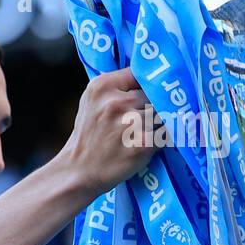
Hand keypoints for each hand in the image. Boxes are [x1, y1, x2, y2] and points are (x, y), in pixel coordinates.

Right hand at [57, 67, 156, 197]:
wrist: (79, 170)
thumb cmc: (89, 135)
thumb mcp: (92, 101)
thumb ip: (116, 87)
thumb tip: (148, 75)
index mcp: (103, 86)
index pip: (140, 73)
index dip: (146, 85)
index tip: (147, 93)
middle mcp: (116, 101)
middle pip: (153, 95)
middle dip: (150, 108)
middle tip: (137, 123)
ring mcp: (131, 122)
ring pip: (160, 114)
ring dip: (155, 125)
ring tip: (139, 135)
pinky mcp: (143, 143)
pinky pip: (165, 134)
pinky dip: (159, 140)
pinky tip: (145, 146)